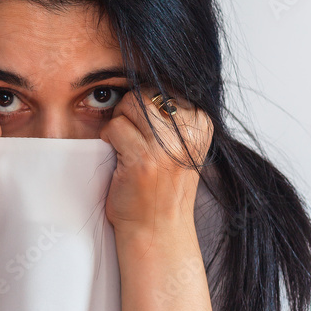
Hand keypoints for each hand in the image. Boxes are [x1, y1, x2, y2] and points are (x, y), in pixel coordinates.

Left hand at [98, 88, 213, 234]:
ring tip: (126, 149)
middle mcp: (189, 133)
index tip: (146, 132)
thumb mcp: (178, 147)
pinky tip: (119, 160)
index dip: (146, 105)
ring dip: (119, 125)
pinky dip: (109, 140)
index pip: (164, 88)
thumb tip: (140, 78)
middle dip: (130, 112)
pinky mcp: (143, 159)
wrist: (156, 231)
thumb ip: (170, 117)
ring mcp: (167, 147)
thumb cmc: (161, 188)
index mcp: (202, 124)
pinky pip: (114, 127)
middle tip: (131, 141)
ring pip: (129, 105)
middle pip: (145, 93)